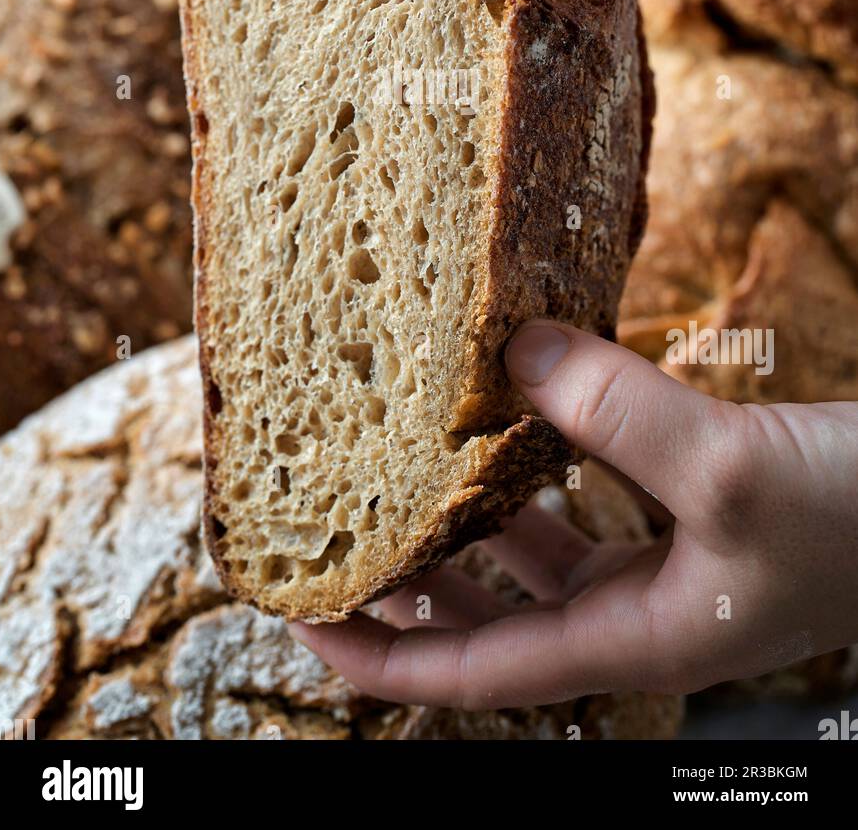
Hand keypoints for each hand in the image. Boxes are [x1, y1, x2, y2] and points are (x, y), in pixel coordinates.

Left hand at [291, 321, 857, 707]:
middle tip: (336, 545)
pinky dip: (542, 470)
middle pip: (490, 626)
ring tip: (401, 475)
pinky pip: (586, 504)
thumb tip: (511, 353)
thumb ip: (616, 412)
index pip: (472, 674)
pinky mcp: (688, 518)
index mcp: (631, 643)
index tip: (300, 618)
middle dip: (412, 593)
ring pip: (535, 563)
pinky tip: (516, 422)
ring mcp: (663, 569)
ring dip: (470, 527)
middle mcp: (635, 617)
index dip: (379, 656)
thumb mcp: (727, 473)